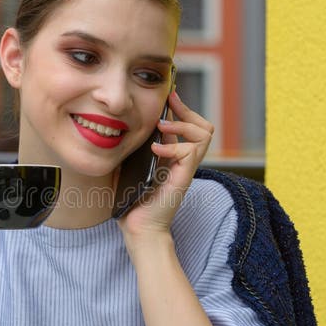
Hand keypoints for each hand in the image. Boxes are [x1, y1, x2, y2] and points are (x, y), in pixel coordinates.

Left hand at [117, 91, 213, 242]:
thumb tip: (120, 129)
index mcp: (173, 157)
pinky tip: (155, 149)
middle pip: (204, 127)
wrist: (139, 229)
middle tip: (171, 105)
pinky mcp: (183, 178)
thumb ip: (132, 149)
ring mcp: (185, 170)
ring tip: (162, 128)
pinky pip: (189, 152)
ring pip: (204, 135)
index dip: (182, 109)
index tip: (169, 95)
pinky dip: (173, 146)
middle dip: (188, 111)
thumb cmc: (132, 203)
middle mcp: (183, 162)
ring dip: (183, 126)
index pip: (189, 126)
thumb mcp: (129, 167)